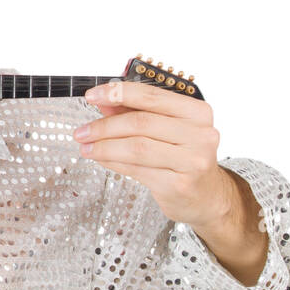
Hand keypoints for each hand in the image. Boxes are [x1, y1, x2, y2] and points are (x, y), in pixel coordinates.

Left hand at [74, 80, 235, 228]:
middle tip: (83, 131)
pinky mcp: (179, 184)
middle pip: (140, 123)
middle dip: (104, 126)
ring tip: (86, 147)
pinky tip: (101, 159)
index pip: (151, 96)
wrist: (207, 196)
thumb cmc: (185, 158)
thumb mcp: (165, 129)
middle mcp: (200, 134)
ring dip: (104, 146)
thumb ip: (135, 113)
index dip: (118, 93)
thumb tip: (104, 102)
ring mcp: (192, 161)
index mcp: (197, 112)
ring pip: (136, 147)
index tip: (93, 96)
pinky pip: (136, 170)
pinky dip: (113, 162)